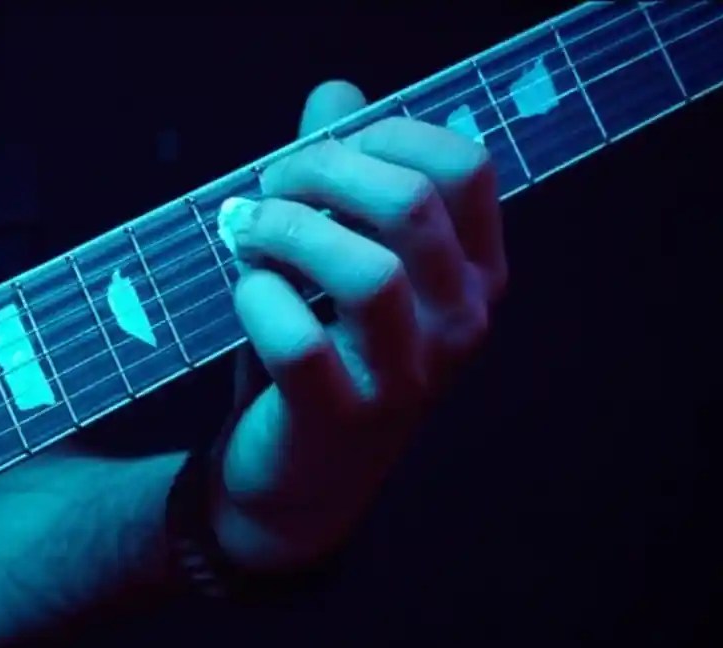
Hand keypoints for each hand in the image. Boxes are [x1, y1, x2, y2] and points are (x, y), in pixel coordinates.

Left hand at [213, 80, 506, 571]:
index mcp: (477, 272)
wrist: (304, 478)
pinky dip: (257, 299)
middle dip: (321, 171)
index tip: (322, 149)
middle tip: (268, 187)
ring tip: (246, 232)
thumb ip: (344, 177)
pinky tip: (245, 291)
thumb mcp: (344, 260)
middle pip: (410, 206)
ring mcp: (410, 378)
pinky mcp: (343, 419)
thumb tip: (336, 93)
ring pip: (364, 272)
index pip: (465, 167)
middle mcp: (462, 324)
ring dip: (286, 232)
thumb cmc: (330, 352)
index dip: (385, 133)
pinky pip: (297, 341)